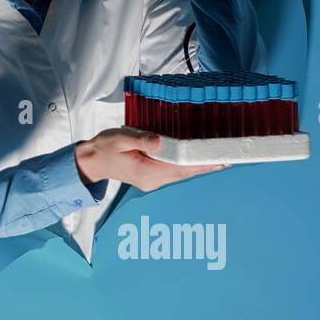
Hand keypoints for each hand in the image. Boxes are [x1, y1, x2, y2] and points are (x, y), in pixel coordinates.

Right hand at [75, 126, 227, 192]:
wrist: (91, 161)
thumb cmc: (104, 148)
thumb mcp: (119, 138)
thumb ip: (140, 139)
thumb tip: (159, 140)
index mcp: (146, 171)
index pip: (180, 167)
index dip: (201, 163)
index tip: (219, 160)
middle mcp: (152, 180)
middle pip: (185, 173)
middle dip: (205, 166)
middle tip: (228, 158)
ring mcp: (152, 181)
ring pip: (181, 174)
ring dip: (198, 167)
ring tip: (217, 159)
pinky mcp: (151, 177)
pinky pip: (174, 172)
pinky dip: (187, 166)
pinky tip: (195, 160)